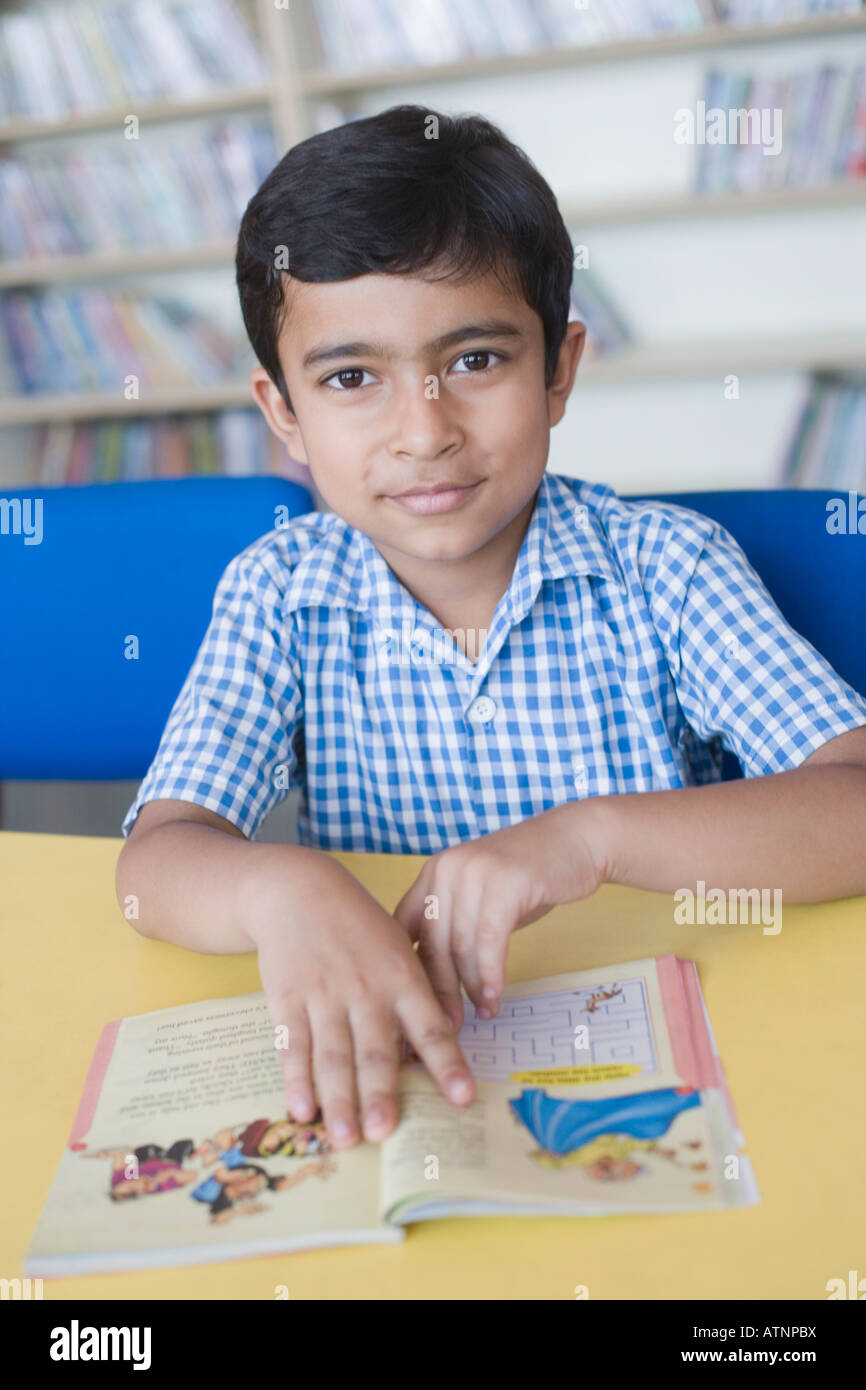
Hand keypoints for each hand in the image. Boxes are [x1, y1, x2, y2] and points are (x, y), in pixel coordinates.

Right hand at [245, 850, 475, 1150]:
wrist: (298, 891)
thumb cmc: (359, 928)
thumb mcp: (398, 948)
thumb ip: (416, 997)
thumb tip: (437, 1050)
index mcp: (402, 978)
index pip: (430, 1027)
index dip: (447, 1063)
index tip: (463, 1098)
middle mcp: (366, 990)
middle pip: (374, 1049)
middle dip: (380, 1094)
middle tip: (385, 1133)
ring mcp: (324, 996)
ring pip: (332, 1055)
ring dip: (338, 1099)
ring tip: (345, 1138)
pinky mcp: (287, 999)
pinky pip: (292, 1045)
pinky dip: (296, 1079)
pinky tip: (301, 1110)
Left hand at [393, 801, 606, 1027]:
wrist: (576, 840)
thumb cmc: (529, 876)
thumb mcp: (480, 897)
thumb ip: (455, 927)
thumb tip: (435, 983)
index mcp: (433, 874)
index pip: (404, 930)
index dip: (410, 973)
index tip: (419, 1008)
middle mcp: (446, 869)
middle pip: (430, 943)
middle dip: (440, 991)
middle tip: (448, 1026)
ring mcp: (475, 872)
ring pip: (460, 945)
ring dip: (470, 987)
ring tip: (483, 1012)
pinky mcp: (505, 881)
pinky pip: (489, 940)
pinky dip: (491, 974)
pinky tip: (495, 996)